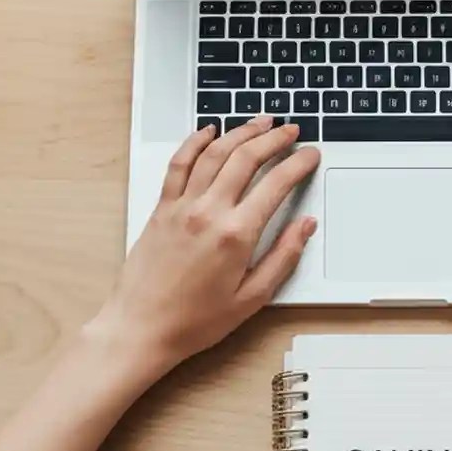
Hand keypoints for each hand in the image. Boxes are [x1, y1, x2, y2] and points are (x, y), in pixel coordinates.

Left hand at [84, 116, 321, 375]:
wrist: (140, 328)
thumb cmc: (195, 320)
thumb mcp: (253, 297)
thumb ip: (284, 257)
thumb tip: (306, 226)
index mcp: (236, 234)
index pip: (276, 184)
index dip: (298, 164)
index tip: (311, 155)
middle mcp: (208, 212)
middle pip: (246, 158)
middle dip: (273, 138)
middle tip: (291, 130)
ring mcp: (181, 206)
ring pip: (214, 153)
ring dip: (240, 132)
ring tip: (260, 122)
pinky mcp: (161, 208)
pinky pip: (179, 164)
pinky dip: (195, 143)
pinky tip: (208, 132)